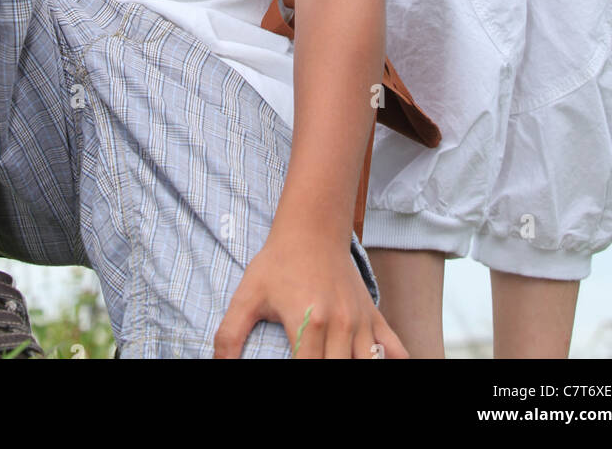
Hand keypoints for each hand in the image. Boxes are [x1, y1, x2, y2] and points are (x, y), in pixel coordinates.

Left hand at [213, 231, 409, 359]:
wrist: (312, 227)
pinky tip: (374, 364)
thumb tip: (218, 365)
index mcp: (309, 323)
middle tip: (312, 363)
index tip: (292, 376)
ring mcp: (362, 322)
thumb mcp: (247, 295)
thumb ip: (229, 334)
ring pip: (369, 364)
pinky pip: (393, 350)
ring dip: (355, 369)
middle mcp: (341, 325)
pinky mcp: (374, 315)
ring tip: (336, 363)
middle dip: (327, 378)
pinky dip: (390, 362)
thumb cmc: (278, 262)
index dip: (299, 383)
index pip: (309, 373)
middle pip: (340, 371)